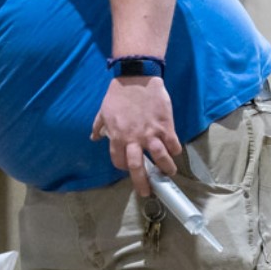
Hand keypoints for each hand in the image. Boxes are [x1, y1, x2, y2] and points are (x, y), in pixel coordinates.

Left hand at [90, 76, 181, 196]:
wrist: (137, 78)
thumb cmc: (118, 94)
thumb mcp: (103, 111)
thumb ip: (98, 127)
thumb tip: (94, 137)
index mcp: (117, 137)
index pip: (119, 161)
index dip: (123, 167)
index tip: (128, 168)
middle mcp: (134, 139)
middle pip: (137, 167)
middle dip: (142, 182)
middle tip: (147, 191)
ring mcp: (151, 134)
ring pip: (160, 158)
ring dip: (166, 168)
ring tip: (169, 173)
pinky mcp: (166, 126)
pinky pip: (173, 144)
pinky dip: (176, 151)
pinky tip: (176, 153)